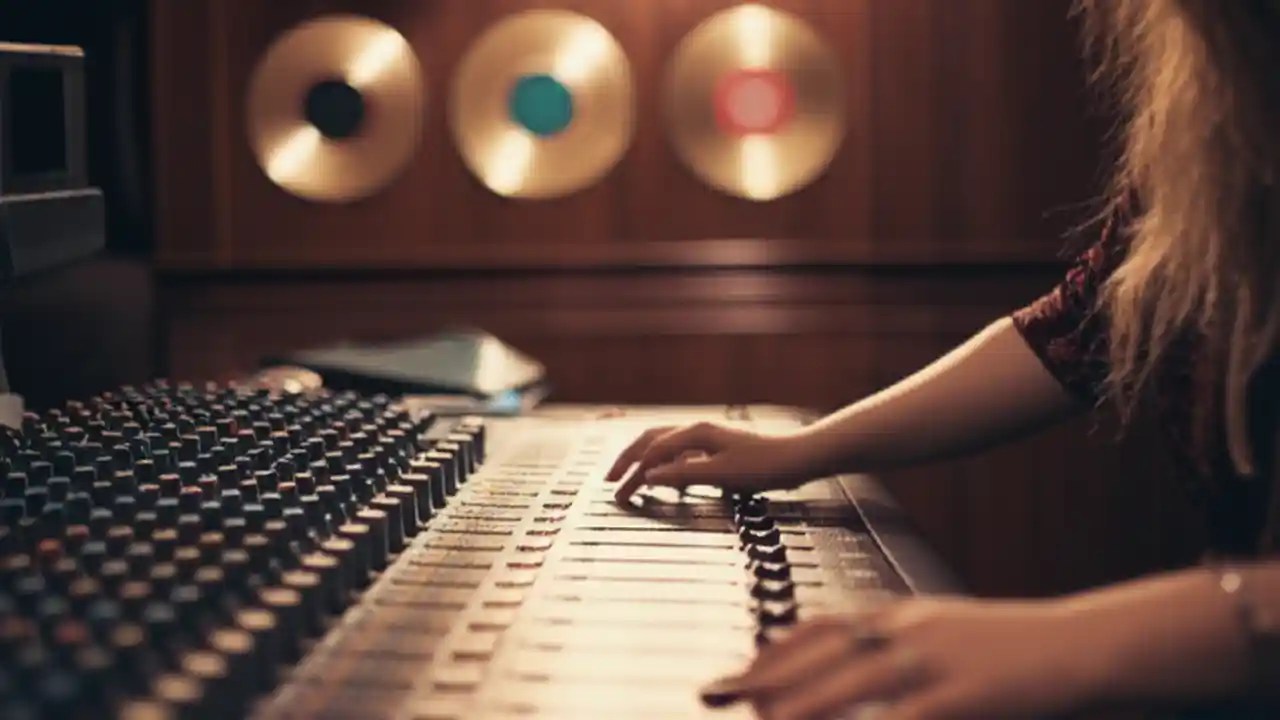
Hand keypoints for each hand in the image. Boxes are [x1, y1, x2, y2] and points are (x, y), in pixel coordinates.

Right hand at [604, 422, 812, 503]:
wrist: (797, 458)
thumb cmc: (765, 465)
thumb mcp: (721, 474)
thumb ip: (683, 473)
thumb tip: (650, 475)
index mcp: (695, 433)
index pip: (652, 451)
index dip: (632, 471)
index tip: (617, 490)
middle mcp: (697, 431)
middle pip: (651, 441)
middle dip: (629, 460)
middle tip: (610, 480)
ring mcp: (707, 438)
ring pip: (664, 445)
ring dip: (645, 461)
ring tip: (630, 477)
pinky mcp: (716, 448)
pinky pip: (680, 453)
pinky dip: (664, 464)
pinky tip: (665, 477)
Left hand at [700, 598, 1105, 719]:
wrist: (1083, 644)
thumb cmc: (1013, 646)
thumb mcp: (944, 632)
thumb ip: (892, 643)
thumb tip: (841, 659)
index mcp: (905, 615)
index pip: (822, 626)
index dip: (775, 649)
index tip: (739, 671)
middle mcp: (911, 630)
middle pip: (822, 651)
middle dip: (766, 675)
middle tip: (719, 694)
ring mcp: (937, 660)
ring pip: (852, 681)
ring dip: (801, 703)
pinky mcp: (966, 695)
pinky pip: (905, 718)